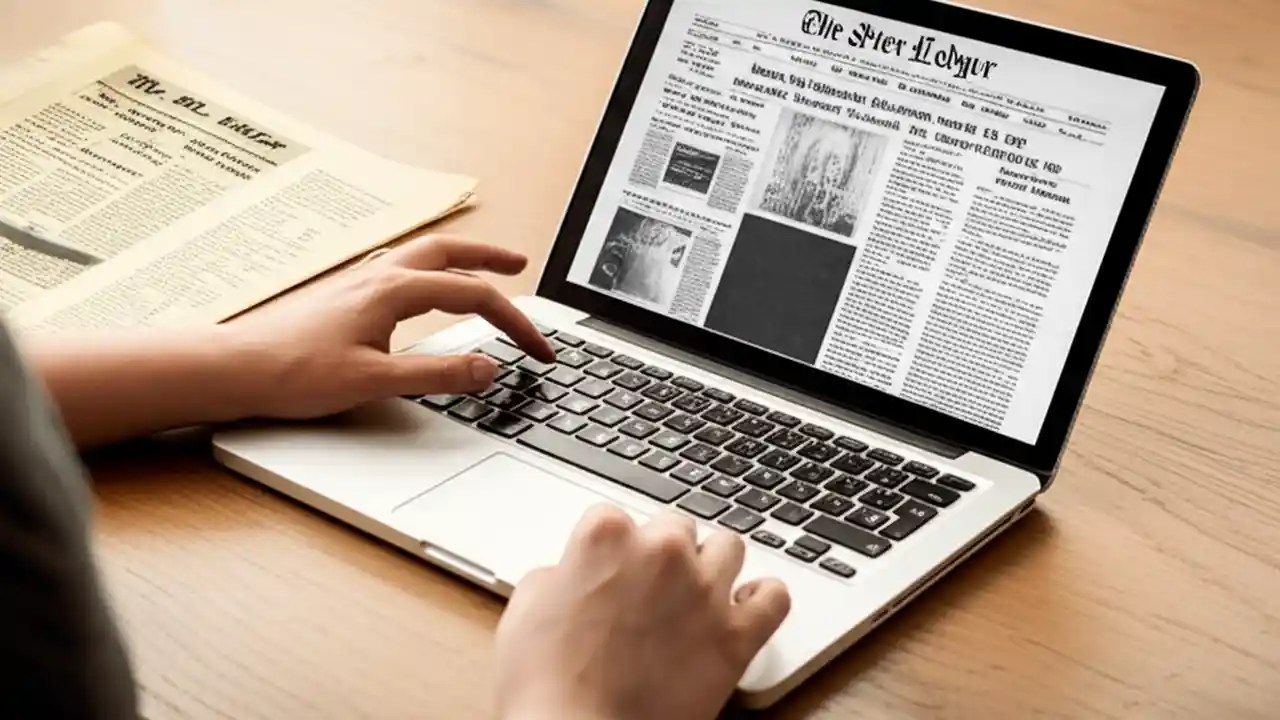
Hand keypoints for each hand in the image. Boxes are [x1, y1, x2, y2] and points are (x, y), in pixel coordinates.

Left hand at [227, 235, 555, 418]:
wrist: (232, 368)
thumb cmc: (292, 372)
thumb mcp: (376, 381)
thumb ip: (438, 374)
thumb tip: (488, 367)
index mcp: (394, 290)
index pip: (474, 296)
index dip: (516, 322)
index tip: (539, 349)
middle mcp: (378, 275)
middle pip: (451, 253)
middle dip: (491, 257)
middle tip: (521, 264)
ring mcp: (358, 281)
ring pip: (423, 257)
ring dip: (459, 258)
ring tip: (482, 268)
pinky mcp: (343, 294)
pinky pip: (400, 268)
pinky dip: (429, 270)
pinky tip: (422, 288)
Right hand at [494, 506, 790, 719]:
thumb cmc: (544, 684)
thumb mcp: (525, 610)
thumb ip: (557, 574)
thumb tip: (571, 575)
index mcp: (607, 536)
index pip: (613, 516)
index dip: (608, 548)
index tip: (605, 572)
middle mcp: (662, 552)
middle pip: (675, 526)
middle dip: (663, 553)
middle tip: (647, 589)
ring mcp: (705, 591)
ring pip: (730, 547)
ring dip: (712, 566)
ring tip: (696, 593)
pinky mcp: (737, 635)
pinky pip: (774, 597)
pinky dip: (762, 599)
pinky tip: (744, 609)